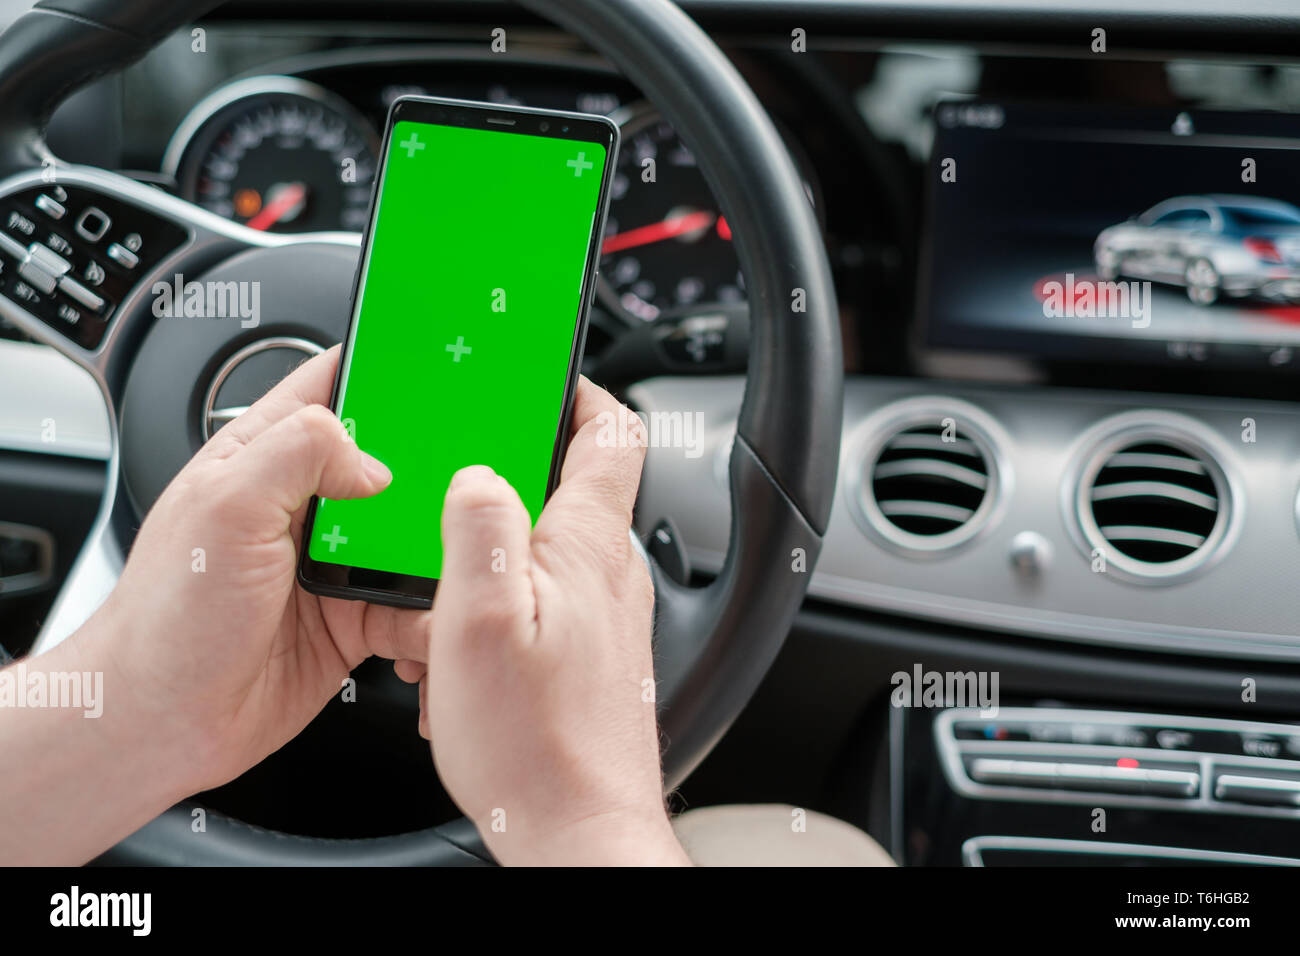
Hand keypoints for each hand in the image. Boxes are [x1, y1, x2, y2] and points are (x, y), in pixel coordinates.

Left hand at [91, 346, 431, 793]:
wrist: (161, 723)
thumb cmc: (166, 619)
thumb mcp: (226, 507)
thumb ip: (300, 452)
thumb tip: (375, 461)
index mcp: (261, 458)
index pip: (330, 387)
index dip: (381, 368)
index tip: (435, 365)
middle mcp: (301, 507)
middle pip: (390, 461)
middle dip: (432, 465)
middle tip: (470, 470)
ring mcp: (331, 566)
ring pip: (411, 537)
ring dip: (438, 546)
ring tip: (463, 550)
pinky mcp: (353, 622)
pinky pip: (413, 609)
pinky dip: (433, 615)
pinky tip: (436, 617)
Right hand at [400, 379, 689, 865]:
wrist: (578, 830)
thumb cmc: (536, 744)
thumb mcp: (480, 622)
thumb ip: (481, 530)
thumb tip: (476, 473)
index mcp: (589, 545)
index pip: (612, 432)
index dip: (580, 389)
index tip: (541, 374)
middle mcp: (613, 572)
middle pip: (581, 480)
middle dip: (523, 459)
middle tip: (465, 459)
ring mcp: (609, 613)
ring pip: (561, 540)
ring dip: (509, 531)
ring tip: (450, 550)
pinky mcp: (596, 652)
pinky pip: (556, 592)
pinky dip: (515, 587)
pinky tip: (469, 623)